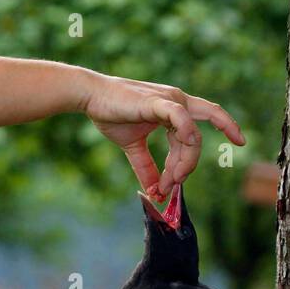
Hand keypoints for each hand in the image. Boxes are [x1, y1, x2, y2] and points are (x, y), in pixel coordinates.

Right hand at [84, 74, 244, 198]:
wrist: (91, 96)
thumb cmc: (111, 114)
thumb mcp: (133, 146)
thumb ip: (146, 167)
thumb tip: (154, 192)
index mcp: (175, 109)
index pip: (197, 133)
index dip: (197, 155)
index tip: (189, 175)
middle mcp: (178, 102)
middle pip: (196, 140)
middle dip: (188, 166)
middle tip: (169, 187)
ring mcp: (170, 100)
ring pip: (192, 137)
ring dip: (184, 164)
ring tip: (168, 183)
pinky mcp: (158, 102)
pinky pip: (181, 119)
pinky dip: (186, 139)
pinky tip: (179, 164)